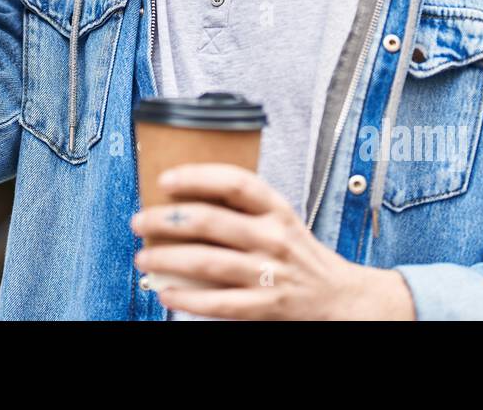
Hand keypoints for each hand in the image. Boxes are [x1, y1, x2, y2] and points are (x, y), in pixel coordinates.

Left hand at [129, 163, 416, 319]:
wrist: (342, 298)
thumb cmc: (300, 256)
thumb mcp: (281, 222)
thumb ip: (243, 212)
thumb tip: (183, 205)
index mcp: (278, 210)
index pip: (236, 183)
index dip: (198, 176)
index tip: (166, 178)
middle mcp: (274, 238)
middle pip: (212, 221)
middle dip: (167, 220)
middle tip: (140, 221)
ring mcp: (271, 273)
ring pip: (209, 262)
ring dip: (168, 259)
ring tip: (143, 258)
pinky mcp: (268, 306)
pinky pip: (220, 303)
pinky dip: (189, 298)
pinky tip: (167, 291)